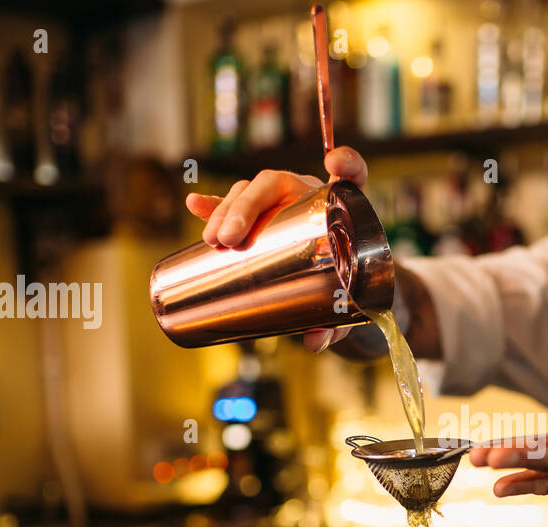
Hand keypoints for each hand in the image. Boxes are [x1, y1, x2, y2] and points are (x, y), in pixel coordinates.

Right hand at [184, 145, 369, 352]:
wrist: (329, 285)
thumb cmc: (340, 290)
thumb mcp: (339, 308)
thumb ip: (333, 325)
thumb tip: (314, 342)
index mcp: (339, 208)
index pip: (352, 175)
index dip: (348, 163)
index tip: (334, 164)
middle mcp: (308, 196)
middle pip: (276, 183)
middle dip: (249, 205)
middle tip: (232, 237)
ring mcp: (279, 203)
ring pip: (249, 192)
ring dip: (227, 209)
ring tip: (215, 239)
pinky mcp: (256, 218)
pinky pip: (231, 206)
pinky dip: (212, 206)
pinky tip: (194, 204)